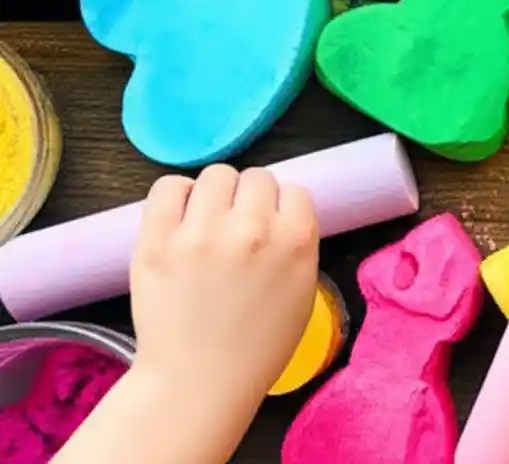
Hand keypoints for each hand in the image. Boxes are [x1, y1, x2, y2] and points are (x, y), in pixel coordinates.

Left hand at [130, 165, 319, 404]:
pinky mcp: (156, 241)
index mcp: (295, 242)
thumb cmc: (257, 345)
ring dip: (215, 195)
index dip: (281, 208)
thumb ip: (295, 244)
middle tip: (238, 227)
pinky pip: (168, 187)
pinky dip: (176, 196)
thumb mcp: (302, 292)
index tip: (270, 227)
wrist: (199, 380)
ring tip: (207, 222)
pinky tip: (180, 219)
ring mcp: (201, 234)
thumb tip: (276, 209)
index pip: (294, 190)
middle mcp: (252, 230)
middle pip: (256, 177)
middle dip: (250, 199)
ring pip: (215, 175)